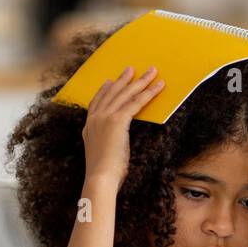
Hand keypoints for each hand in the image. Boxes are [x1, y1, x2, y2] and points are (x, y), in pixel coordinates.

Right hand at [82, 65, 164, 191]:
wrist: (100, 178)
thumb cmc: (103, 174)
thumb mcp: (102, 155)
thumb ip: (106, 145)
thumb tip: (114, 145)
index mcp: (89, 127)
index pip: (96, 102)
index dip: (105, 90)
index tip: (110, 81)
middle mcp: (95, 118)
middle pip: (112, 93)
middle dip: (124, 80)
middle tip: (132, 69)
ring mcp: (105, 118)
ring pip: (126, 94)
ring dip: (141, 81)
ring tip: (152, 72)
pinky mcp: (117, 121)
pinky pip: (136, 102)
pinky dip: (148, 93)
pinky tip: (158, 86)